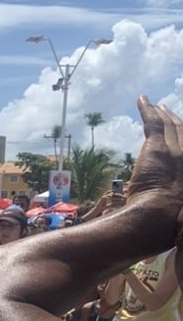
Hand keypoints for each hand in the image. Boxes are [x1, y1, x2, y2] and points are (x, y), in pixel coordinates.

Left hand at [128, 96, 182, 220]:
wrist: (161, 216)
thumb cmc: (168, 220)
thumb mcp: (176, 207)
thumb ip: (171, 194)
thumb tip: (163, 199)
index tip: (179, 127)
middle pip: (182, 131)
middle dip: (174, 119)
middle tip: (166, 111)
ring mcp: (175, 149)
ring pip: (167, 125)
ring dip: (160, 113)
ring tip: (156, 105)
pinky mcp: (157, 147)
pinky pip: (152, 122)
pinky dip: (146, 109)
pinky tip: (142, 99)